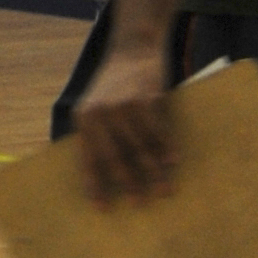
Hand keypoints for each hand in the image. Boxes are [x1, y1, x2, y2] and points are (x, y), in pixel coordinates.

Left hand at [71, 38, 175, 205]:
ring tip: (163, 190)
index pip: (89, 159)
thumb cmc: (116, 84)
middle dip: (128, 183)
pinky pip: (158, 131)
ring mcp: (124, 106)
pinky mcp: (146, 99)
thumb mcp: (96, 105)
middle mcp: (100, 114)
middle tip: (138, 204)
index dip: (95, 185)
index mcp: (84, 119)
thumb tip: (104, 175)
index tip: (102, 208)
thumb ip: (98, 134)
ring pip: (140, 147)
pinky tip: (173, 163)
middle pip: (115, 157)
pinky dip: (166, 149)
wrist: (133, 48)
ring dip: (154, 171)